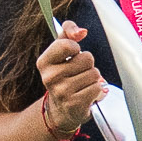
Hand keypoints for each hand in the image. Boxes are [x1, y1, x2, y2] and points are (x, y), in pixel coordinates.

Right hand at [33, 20, 106, 140]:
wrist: (62, 109)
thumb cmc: (65, 74)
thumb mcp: (61, 51)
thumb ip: (68, 31)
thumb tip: (81, 31)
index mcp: (43, 62)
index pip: (67, 44)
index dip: (76, 48)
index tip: (72, 55)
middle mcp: (50, 77)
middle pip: (87, 58)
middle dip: (87, 65)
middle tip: (78, 73)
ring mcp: (62, 92)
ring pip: (94, 73)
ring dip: (93, 78)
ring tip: (82, 84)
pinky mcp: (75, 104)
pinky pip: (97, 87)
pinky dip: (96, 90)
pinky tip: (86, 94)